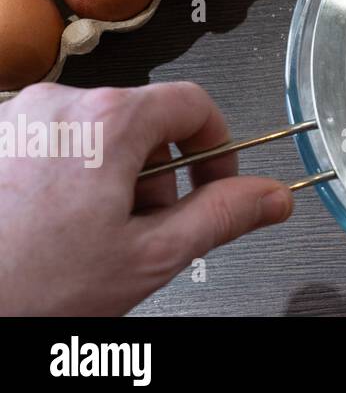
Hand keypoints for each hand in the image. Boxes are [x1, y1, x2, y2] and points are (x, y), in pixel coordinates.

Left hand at [0, 81, 292, 314]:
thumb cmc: (29, 288)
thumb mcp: (150, 258)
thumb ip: (222, 216)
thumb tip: (272, 196)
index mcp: (109, 120)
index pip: (194, 104)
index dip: (217, 148)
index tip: (214, 187)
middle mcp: (59, 104)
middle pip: (142, 119)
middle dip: (157, 172)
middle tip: (145, 231)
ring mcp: (16, 119)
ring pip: (94, 133)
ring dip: (110, 177)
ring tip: (90, 238)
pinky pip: (48, 142)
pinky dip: (64, 177)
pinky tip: (50, 231)